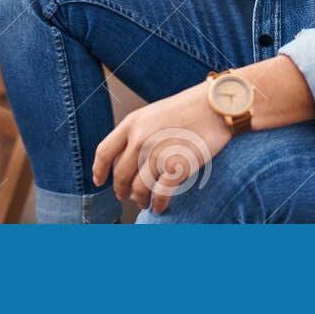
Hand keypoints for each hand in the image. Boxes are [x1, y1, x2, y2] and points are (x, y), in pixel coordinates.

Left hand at [92, 80, 231, 215]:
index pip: (104, 152)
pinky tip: (160, 207)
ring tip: (144, 203)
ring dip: (139, 200)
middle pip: (120, 175)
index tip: (99, 180)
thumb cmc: (188, 107)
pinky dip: (158, 205)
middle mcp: (140, 140)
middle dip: (121, 190)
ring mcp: (157, 155)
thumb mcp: (153, 112)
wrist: (215, 106)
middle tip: (125, 196)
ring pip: (138, 189)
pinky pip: (160, 195)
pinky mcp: (177, 169)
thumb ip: (138, 132)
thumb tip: (129, 156)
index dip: (99, 170)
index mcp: (132, 124)